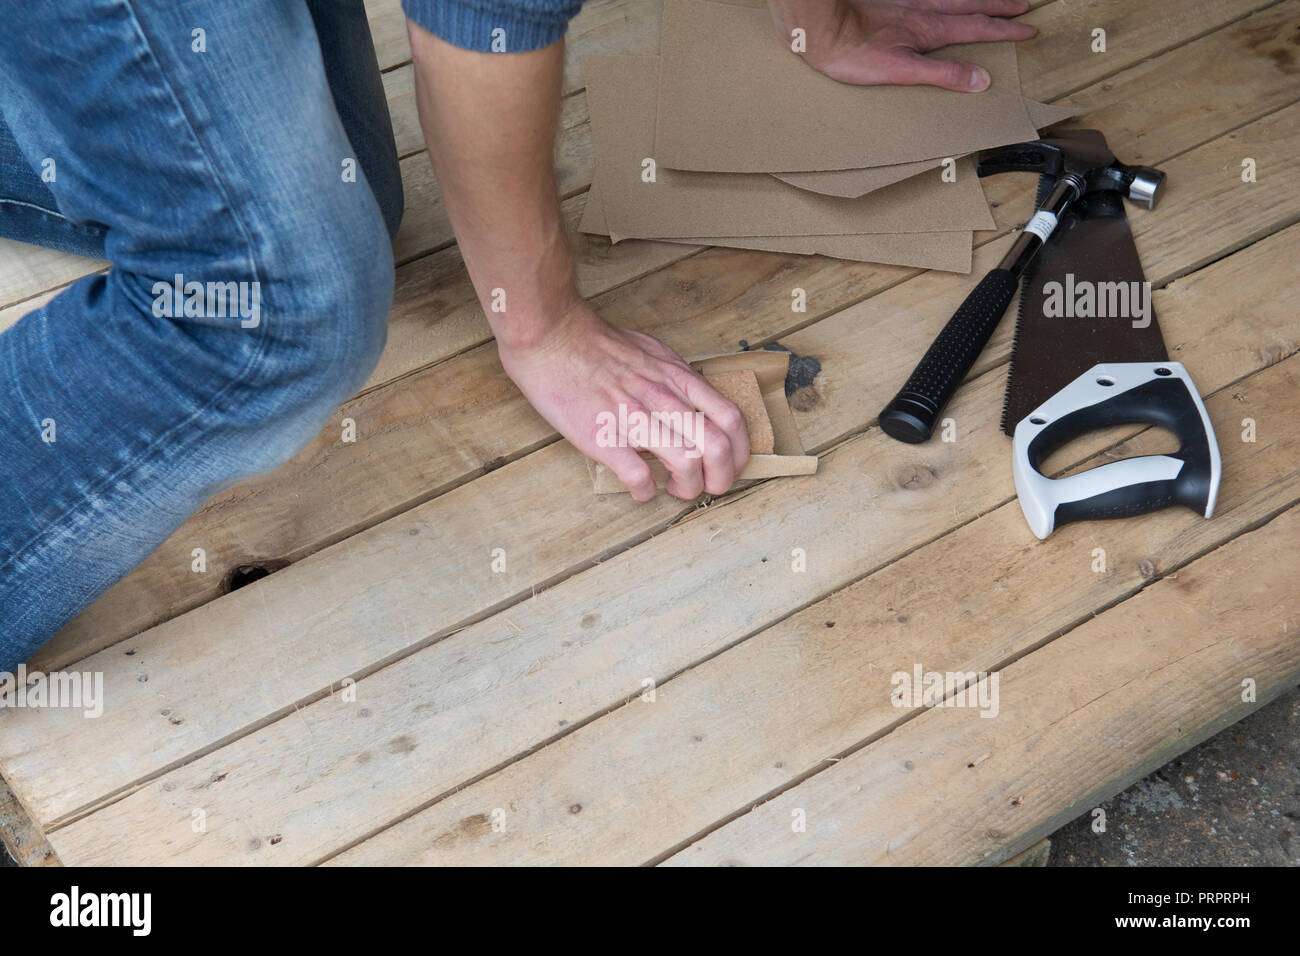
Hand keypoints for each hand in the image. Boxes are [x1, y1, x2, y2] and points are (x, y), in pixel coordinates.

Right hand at [496, 305, 750, 501]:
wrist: (551, 337)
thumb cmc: (596, 343)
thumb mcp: (651, 350)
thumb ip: (675, 377)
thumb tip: (690, 397)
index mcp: (677, 378)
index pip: (730, 418)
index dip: (741, 451)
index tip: (732, 465)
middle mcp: (662, 399)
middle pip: (717, 448)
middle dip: (722, 479)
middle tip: (709, 487)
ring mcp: (634, 420)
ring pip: (686, 465)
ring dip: (688, 488)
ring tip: (674, 488)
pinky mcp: (603, 438)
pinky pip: (637, 477)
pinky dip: (645, 493)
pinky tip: (640, 489)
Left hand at [769, 0, 1036, 90]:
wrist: (818, 25)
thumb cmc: (851, 52)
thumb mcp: (900, 70)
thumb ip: (941, 74)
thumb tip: (980, 80)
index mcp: (928, 29)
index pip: (977, 28)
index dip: (1003, 30)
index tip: (1029, 30)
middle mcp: (921, 9)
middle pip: (969, 4)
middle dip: (997, 7)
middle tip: (1023, 4)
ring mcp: (903, 1)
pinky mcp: (886, 0)